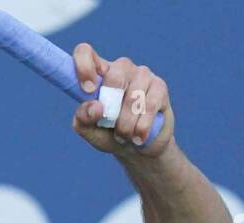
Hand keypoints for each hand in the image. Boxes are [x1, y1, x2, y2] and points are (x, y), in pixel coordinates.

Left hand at [70, 42, 174, 157]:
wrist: (137, 148)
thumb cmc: (109, 134)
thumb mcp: (89, 130)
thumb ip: (83, 118)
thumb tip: (96, 107)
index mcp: (98, 73)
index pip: (85, 52)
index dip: (84, 66)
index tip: (87, 90)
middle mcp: (120, 68)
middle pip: (114, 76)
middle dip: (111, 110)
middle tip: (110, 125)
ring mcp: (142, 74)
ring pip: (132, 97)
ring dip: (126, 125)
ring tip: (124, 137)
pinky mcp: (159, 86)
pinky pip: (149, 106)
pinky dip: (141, 127)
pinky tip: (139, 137)